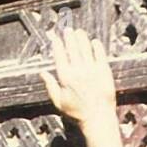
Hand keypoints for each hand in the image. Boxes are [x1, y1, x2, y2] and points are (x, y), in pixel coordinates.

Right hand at [39, 27, 121, 146]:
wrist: (97, 117)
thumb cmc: (76, 112)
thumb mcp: (58, 102)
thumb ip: (50, 85)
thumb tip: (42, 73)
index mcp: (65, 78)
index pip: (60, 56)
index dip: (57, 45)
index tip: (55, 37)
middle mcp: (78, 71)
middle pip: (73, 49)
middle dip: (69, 38)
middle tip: (67, 29)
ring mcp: (92, 69)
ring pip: (86, 49)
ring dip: (81, 39)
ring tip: (79, 32)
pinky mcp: (104, 71)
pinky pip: (100, 55)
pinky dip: (97, 47)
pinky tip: (93, 42)